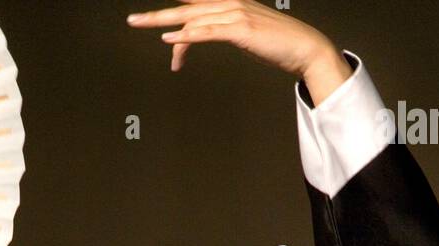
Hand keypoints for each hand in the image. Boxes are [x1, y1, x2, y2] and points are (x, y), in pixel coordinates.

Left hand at [127, 0, 347, 92]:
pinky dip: (186, 36)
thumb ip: (227, 31)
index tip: (151, 18)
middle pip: (186, 9)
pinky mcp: (240, 30)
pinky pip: (207, 33)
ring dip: (163, 25)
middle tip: (133, 20)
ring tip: (141, 26)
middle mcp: (230, 3)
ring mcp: (235, 14)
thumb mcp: (248, 35)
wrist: (305, 48)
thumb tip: (209, 38)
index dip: (173, 10)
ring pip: (191, 19)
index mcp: (231, 3)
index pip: (194, 5)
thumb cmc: (279, 44)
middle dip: (156, 15)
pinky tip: (170, 40)